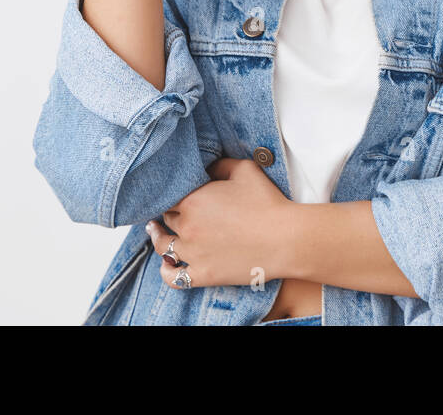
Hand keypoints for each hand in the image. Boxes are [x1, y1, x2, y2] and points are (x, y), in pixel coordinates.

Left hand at [145, 157, 296, 289]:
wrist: (285, 238)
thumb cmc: (267, 203)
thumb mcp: (245, 170)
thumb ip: (220, 164)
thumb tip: (207, 168)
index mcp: (193, 199)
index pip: (170, 196)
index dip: (174, 194)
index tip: (178, 194)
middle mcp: (187, 226)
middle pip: (168, 218)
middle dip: (171, 213)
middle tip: (173, 210)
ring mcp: (193, 253)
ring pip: (163, 245)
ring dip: (158, 238)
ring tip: (156, 233)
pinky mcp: (204, 274)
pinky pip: (174, 277)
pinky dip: (166, 271)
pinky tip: (167, 265)